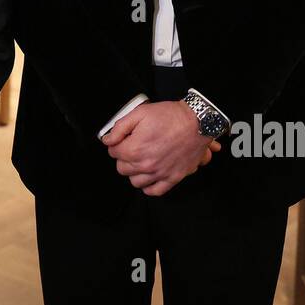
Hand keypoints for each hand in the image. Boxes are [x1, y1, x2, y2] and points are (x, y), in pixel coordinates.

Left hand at [102, 101, 220, 196]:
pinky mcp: (173, 178)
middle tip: (132, 148)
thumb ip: (120, 128)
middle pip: (122, 168)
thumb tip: (107, 140)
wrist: (197, 122)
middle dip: (124, 158)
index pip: (113, 152)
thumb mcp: (140, 113)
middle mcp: (145, 165)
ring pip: (135, 182)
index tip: (124, 139)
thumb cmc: (170, 116)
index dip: (117, 144)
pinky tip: (149, 176)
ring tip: (141, 161)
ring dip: (135, 172)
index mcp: (135, 149)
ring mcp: (159, 173)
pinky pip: (154, 191)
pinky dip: (148, 186)